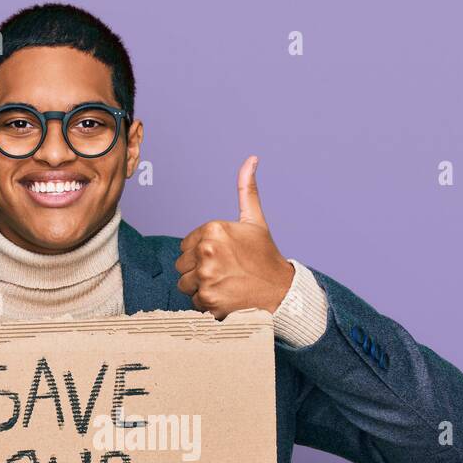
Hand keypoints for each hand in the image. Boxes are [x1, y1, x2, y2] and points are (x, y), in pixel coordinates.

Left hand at [175, 155, 294, 317]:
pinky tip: (225, 296)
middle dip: (198, 270)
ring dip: (200, 287)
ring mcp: (207, 276)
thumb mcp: (255, 221)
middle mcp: (207, 250)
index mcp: (213, 229)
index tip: (222, 257)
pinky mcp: (208, 299)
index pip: (185, 245)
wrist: (280, 291)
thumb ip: (246, 190)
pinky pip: (193, 301)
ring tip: (224, 283)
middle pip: (182, 264)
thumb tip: (251, 159)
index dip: (201, 253)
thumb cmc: (265, 256)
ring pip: (184, 284)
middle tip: (224, 272)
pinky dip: (207, 303)